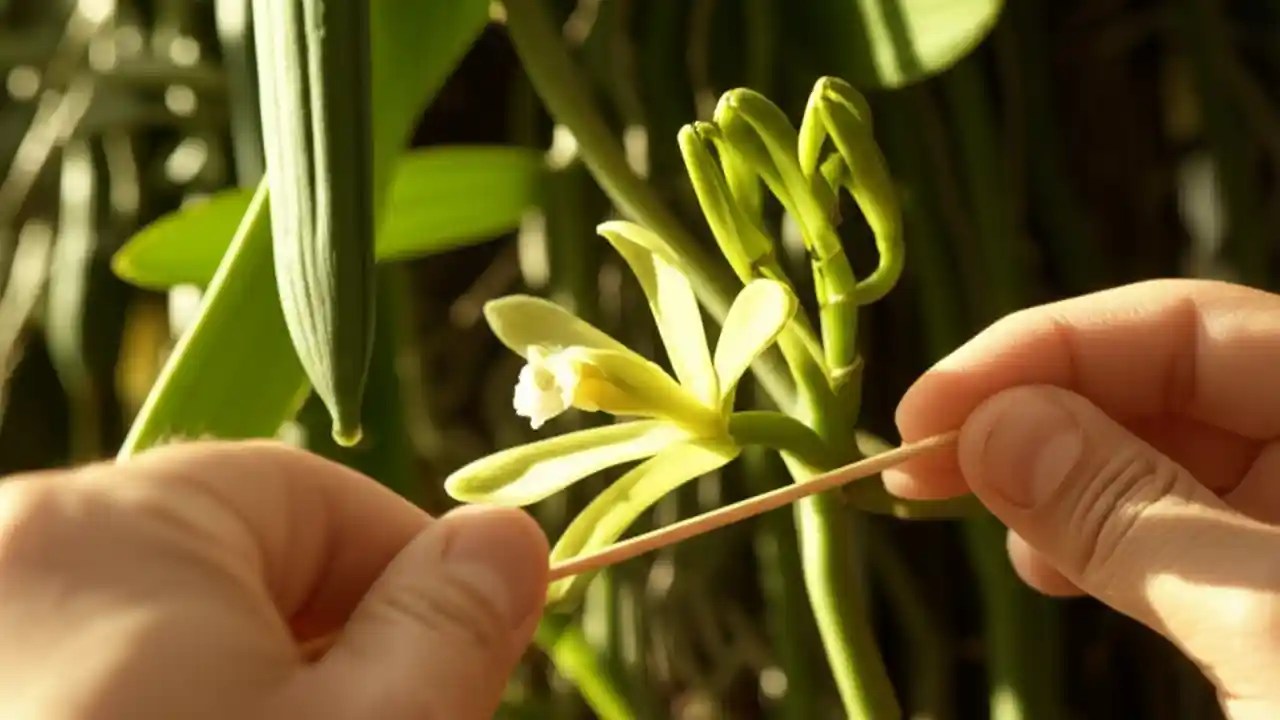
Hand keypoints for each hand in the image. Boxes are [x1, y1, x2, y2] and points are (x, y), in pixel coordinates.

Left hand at [0, 441, 547, 718]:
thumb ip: (448, 624)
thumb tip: (506, 537)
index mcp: (99, 527)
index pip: (306, 495)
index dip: (408, 572)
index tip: (459, 658)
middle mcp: (6, 553)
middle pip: (228, 559)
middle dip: (326, 639)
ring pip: (161, 623)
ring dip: (248, 679)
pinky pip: (89, 664)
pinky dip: (161, 700)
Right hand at [884, 279, 1279, 718]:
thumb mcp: (1271, 635)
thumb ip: (1131, 519)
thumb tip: (993, 426)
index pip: (1196, 327)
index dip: (1049, 348)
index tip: (931, 405)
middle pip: (1171, 382)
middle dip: (1039, 407)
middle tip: (924, 458)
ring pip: (1158, 456)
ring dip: (1053, 472)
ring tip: (979, 508)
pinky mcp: (1273, 598)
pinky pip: (1167, 531)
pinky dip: (1091, 537)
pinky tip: (1042, 558)